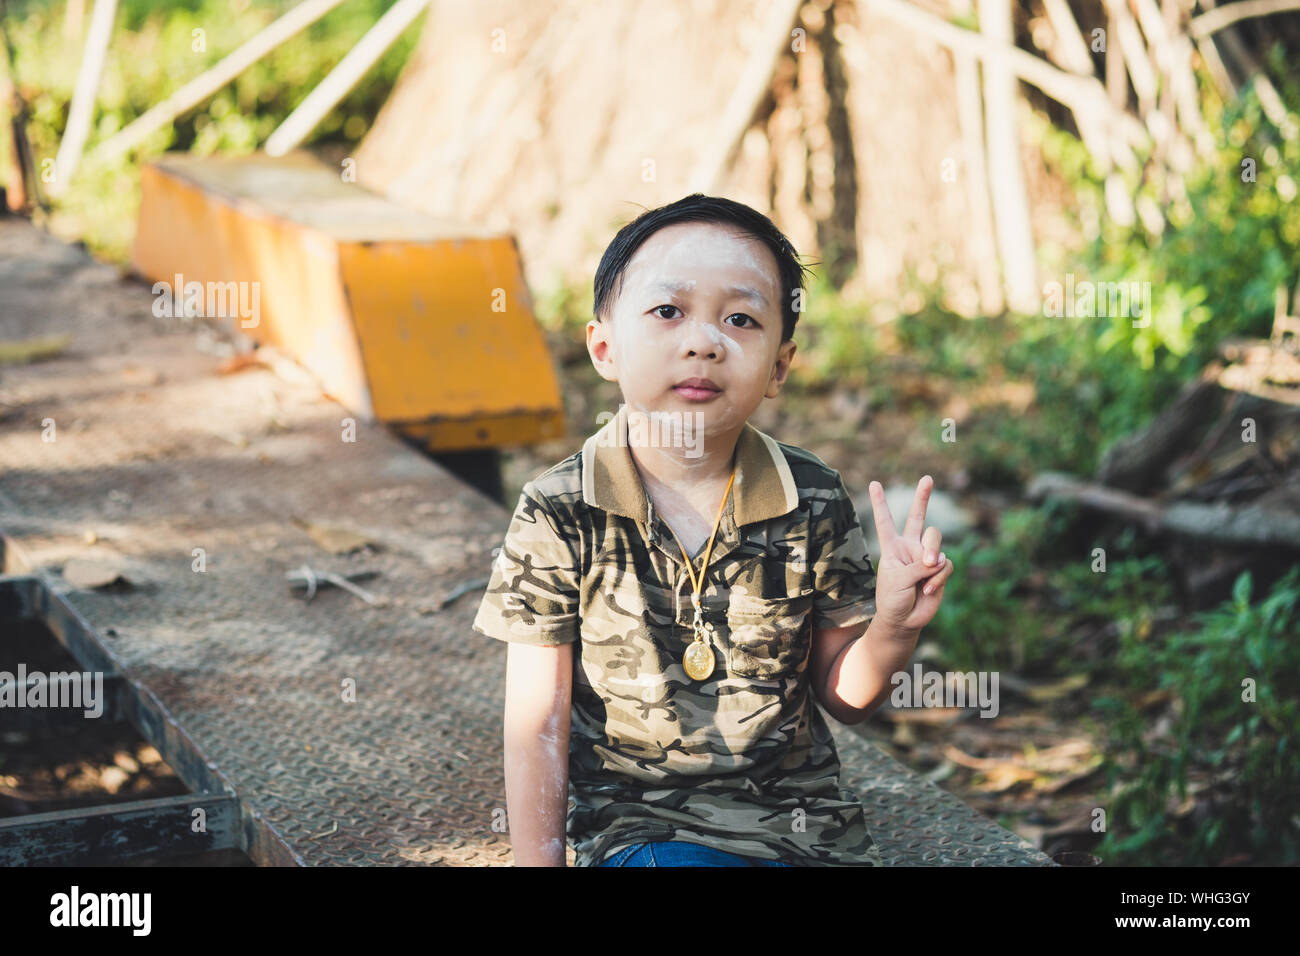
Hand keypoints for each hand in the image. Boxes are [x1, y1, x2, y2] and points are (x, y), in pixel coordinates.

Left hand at [866, 475, 953, 634]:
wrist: (904, 621)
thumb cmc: (892, 600)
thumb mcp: (898, 579)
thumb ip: (919, 565)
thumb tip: (940, 559)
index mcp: (892, 547)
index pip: (885, 521)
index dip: (880, 503)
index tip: (874, 483)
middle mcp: (910, 547)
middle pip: (918, 517)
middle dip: (923, 497)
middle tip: (927, 478)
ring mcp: (926, 557)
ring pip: (935, 541)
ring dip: (932, 557)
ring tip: (925, 573)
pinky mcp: (940, 570)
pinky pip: (945, 564)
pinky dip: (938, 577)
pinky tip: (928, 589)